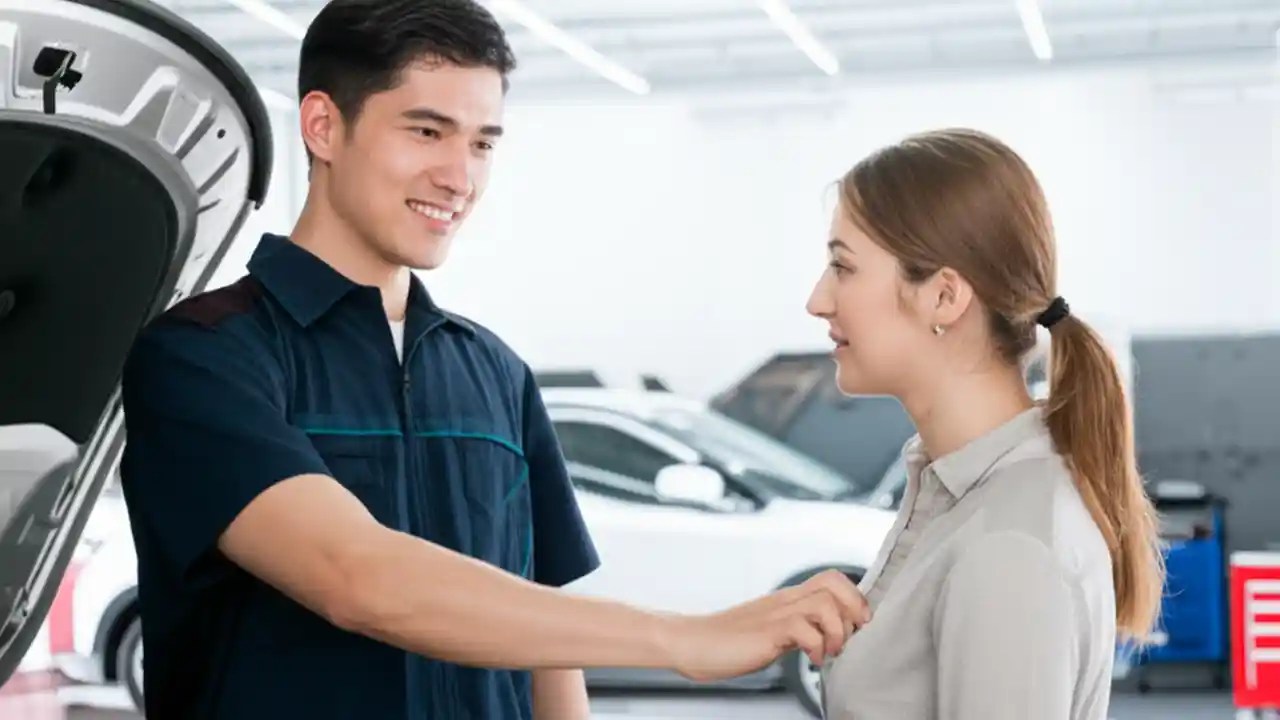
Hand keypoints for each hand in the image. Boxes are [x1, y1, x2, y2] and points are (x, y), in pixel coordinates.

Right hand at [664, 569, 870, 681]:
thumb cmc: (729, 643)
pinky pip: (803, 629)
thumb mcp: (773, 632)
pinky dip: (816, 647)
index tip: (856, 626)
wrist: (693, 644)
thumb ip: (797, 629)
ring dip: (837, 630)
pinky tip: (810, 661)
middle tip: (848, 638)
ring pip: (825, 602)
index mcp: (789, 599)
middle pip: (834, 582)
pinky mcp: (767, 631)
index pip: (832, 579)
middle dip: (854, 610)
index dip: (854, 598)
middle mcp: (786, 600)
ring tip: (828, 652)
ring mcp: (776, 614)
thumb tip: (826, 639)